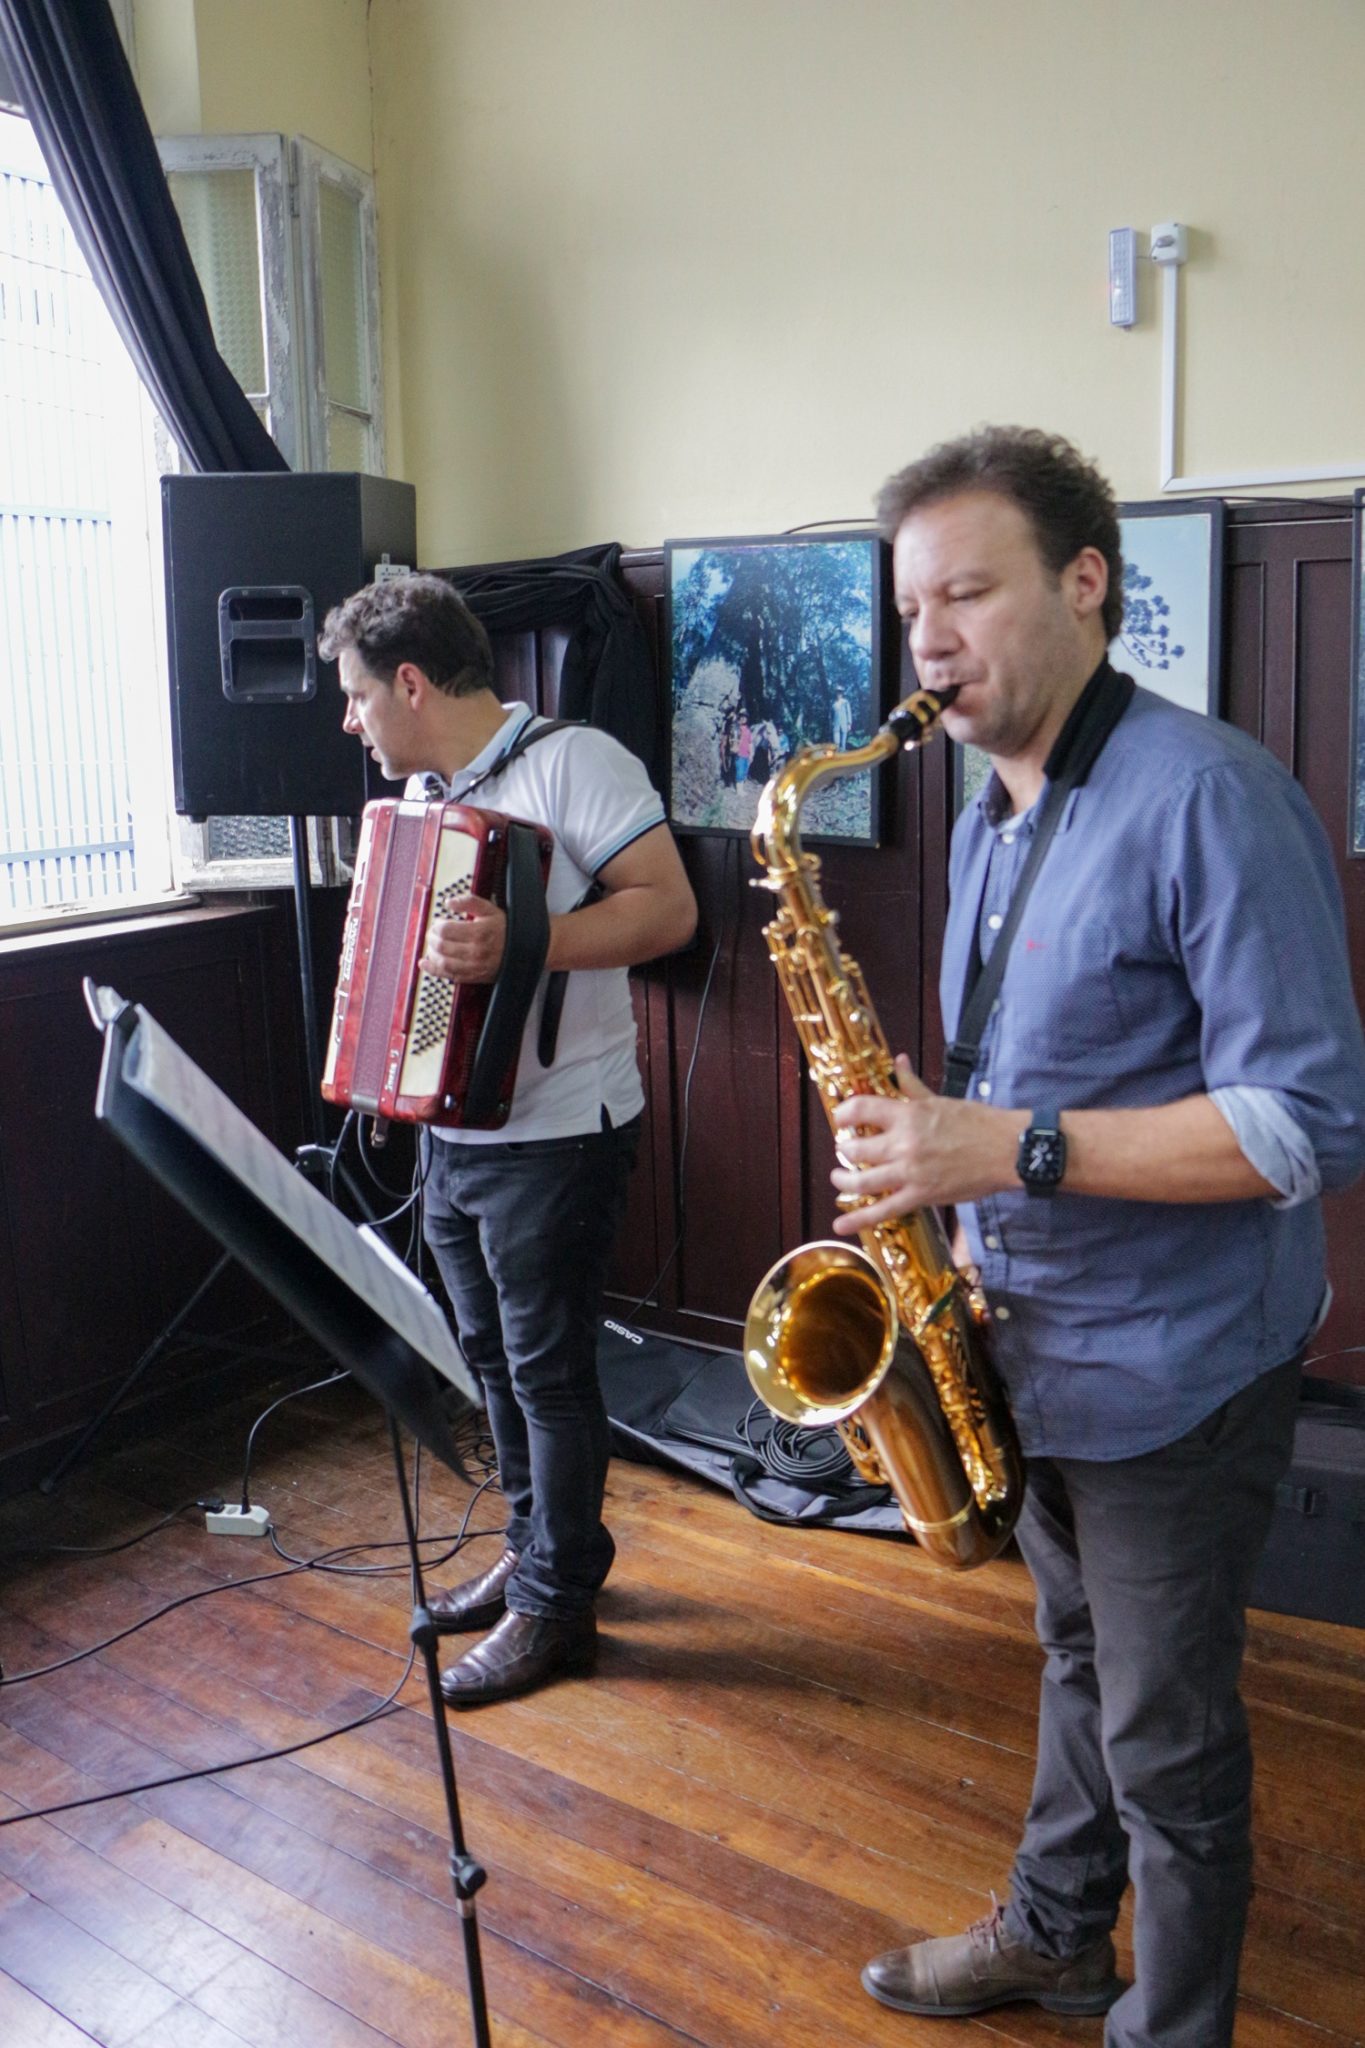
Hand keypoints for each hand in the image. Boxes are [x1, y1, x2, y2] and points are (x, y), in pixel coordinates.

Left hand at [421, 895, 506, 982]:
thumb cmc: (504, 930)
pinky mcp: (472, 976)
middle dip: (431, 938)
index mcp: (478, 933)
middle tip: (432, 933)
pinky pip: (448, 975)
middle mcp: (475, 951)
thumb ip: (469, 902)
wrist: (522, 951)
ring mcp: (473, 966)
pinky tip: (425, 963)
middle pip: (441, 946)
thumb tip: (449, 902)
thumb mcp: (490, 909)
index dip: (437, 925)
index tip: (438, 923)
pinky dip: (433, 970)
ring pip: (442, 961)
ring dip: (432, 953)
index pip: (445, 930)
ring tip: (431, 945)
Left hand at [829, 1055, 1020, 1232]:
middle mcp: (903, 1144)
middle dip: (844, 1150)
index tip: (841, 1118)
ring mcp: (910, 1172)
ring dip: (843, 1181)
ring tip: (839, 1179)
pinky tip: (841, 1224)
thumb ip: (912, 1085)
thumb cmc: (977, 1122)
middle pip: (854, 1149)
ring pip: (861, 1182)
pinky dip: (859, 1219)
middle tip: (846, 1151)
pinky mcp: (920, 1196)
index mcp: (907, 1115)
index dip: (844, 1113)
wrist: (1007, 1150)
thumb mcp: (940, 1099)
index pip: (860, 1109)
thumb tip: (899, 1060)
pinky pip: (883, 1210)